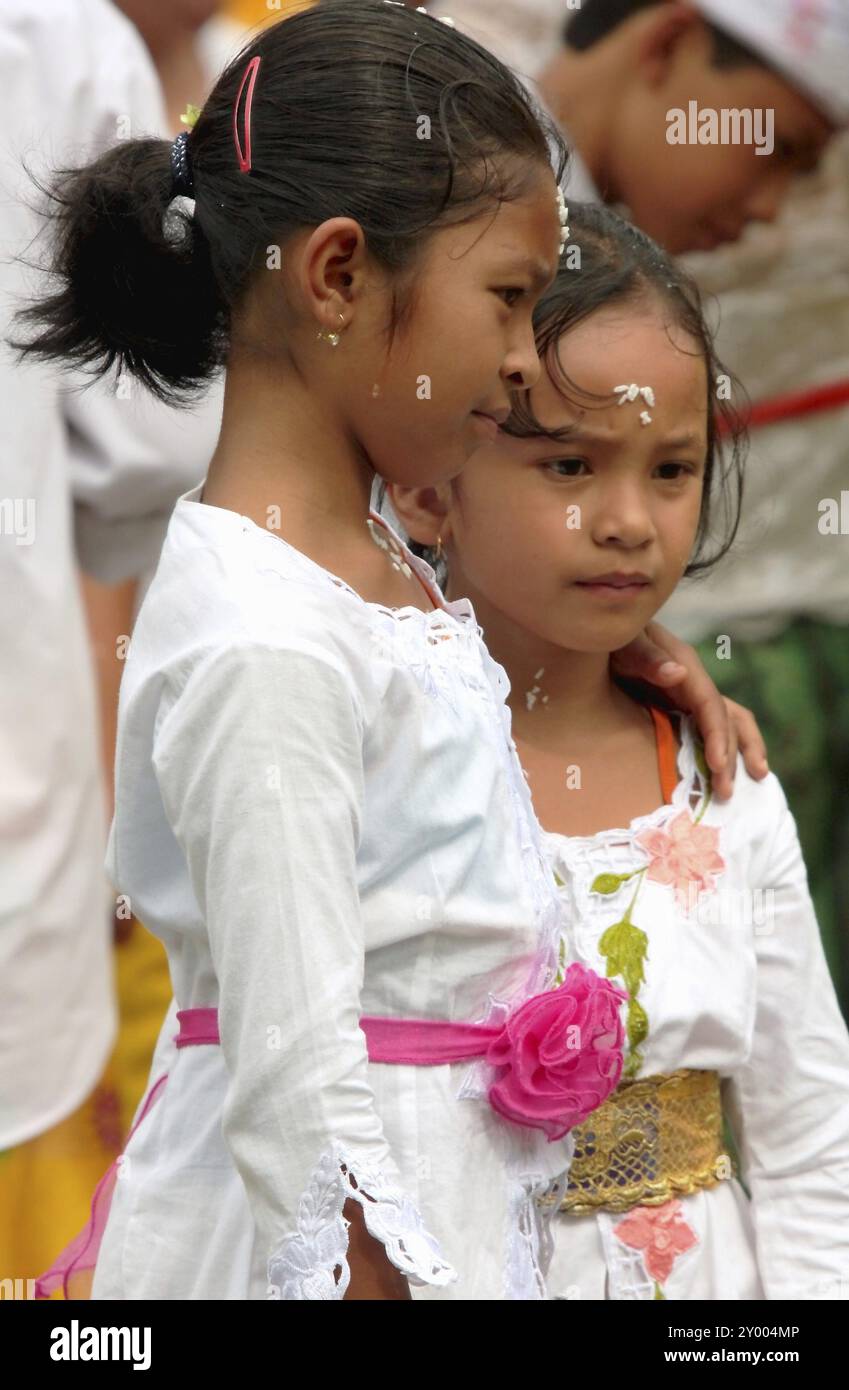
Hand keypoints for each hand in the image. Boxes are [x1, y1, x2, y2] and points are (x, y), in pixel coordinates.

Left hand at [611, 621, 768, 799]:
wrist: (598, 634)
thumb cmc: (611, 638)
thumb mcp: (624, 642)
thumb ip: (647, 657)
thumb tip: (679, 673)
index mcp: (684, 666)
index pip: (711, 705)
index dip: (718, 736)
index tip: (719, 765)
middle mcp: (693, 681)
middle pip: (725, 719)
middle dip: (730, 755)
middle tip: (727, 793)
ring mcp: (688, 693)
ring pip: (728, 722)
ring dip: (741, 750)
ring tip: (758, 779)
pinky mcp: (679, 704)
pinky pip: (706, 727)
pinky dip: (722, 747)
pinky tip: (726, 769)